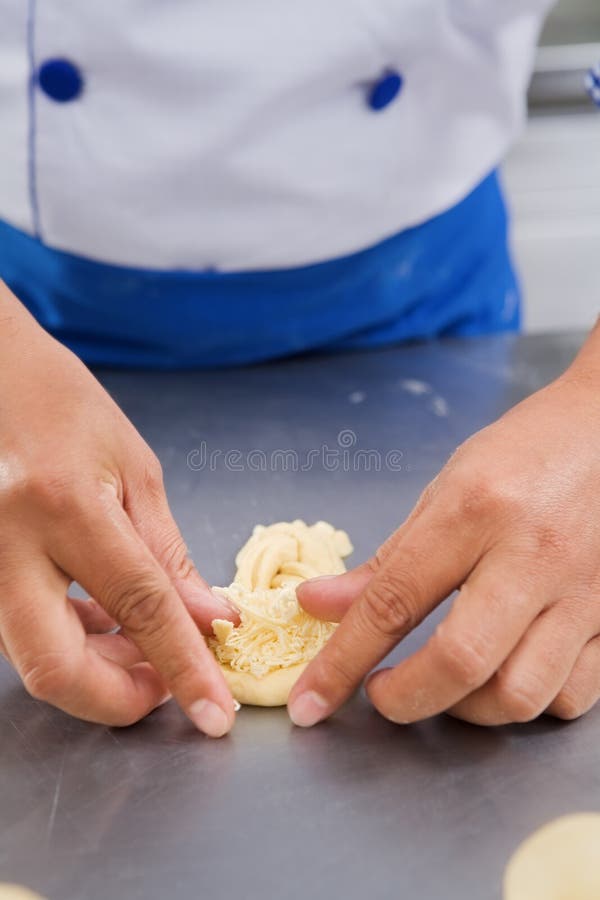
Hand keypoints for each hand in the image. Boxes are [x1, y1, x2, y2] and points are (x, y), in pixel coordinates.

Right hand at [0, 282, 236, 735]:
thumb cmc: (64, 405)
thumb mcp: (133, 469)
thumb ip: (166, 554)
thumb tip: (207, 619)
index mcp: (64, 503)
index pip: (139, 605)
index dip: (184, 668)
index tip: (215, 714)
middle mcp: (7, 542)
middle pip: (54, 665)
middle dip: (117, 699)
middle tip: (163, 688)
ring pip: (32, 657)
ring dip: (96, 669)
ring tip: (141, 645)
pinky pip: (18, 632)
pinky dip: (67, 642)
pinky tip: (101, 623)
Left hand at [290, 334, 599, 727]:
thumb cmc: (528, 450)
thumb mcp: (447, 488)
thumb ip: (388, 559)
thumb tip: (320, 606)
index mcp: (475, 510)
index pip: (393, 602)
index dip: (342, 662)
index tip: (311, 702)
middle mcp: (533, 554)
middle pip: (464, 663)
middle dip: (408, 700)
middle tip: (384, 693)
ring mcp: (586, 590)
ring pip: (524, 695)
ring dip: (469, 709)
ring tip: (446, 683)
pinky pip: (575, 694)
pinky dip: (530, 702)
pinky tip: (506, 674)